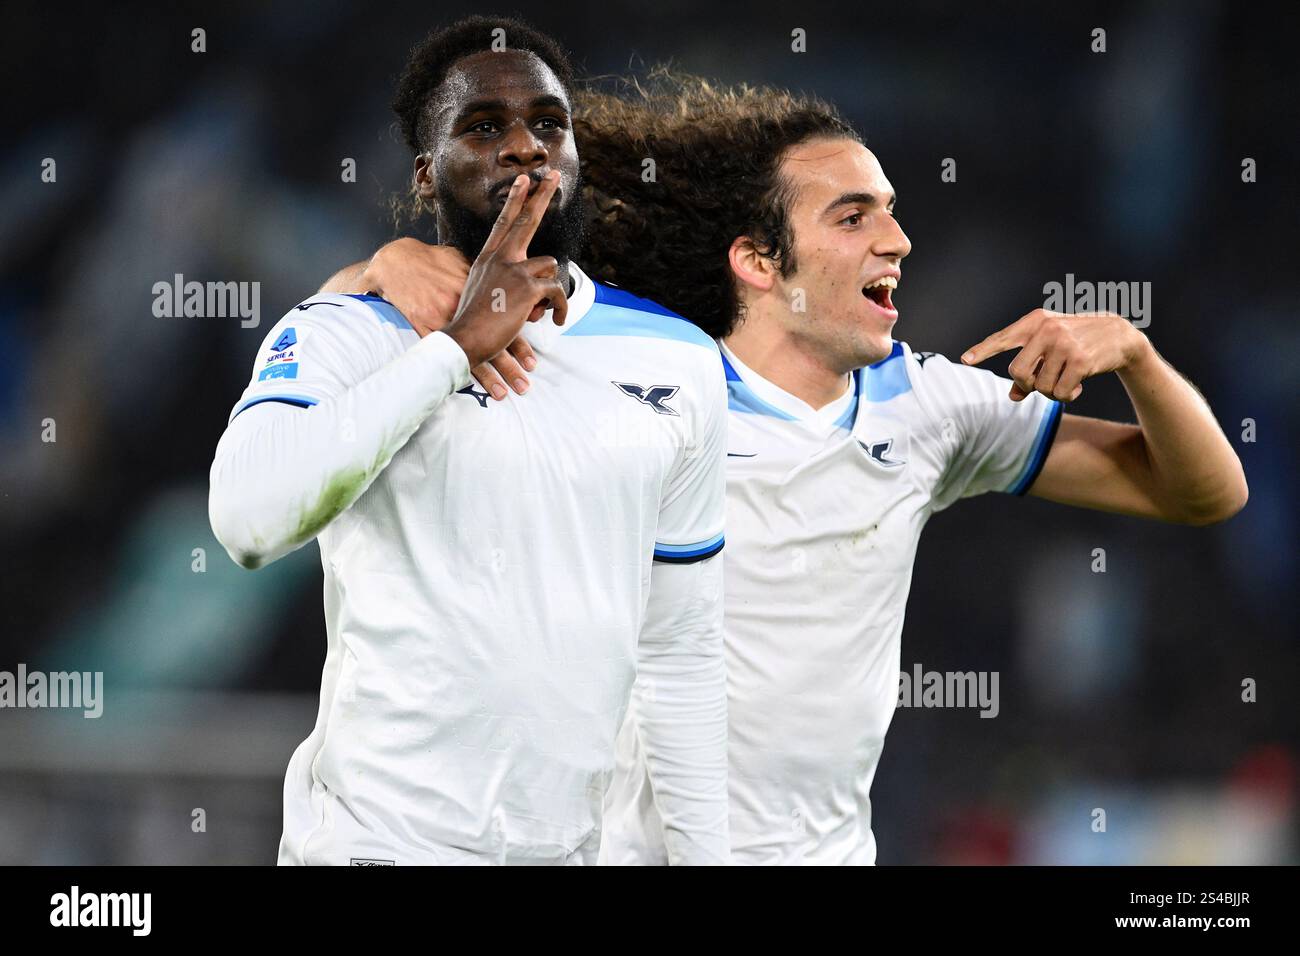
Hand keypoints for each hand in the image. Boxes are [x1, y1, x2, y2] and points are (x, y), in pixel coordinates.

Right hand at [359, 238, 537, 401]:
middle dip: (512, 362)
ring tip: (506, 392)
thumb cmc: (434, 261)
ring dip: (492, 374)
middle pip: (493, 338)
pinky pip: (446, 355)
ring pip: (472, 351)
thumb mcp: (465, 263)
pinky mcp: (426, 328)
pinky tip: (470, 385)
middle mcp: (464, 306)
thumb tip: (514, 286)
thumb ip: (489, 278)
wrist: (398, 261)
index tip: (532, 358)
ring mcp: (444, 319)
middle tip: (527, 379)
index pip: (506, 318)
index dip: (520, 340)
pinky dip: (461, 372)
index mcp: (478, 289)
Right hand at [442, 171, 567, 370]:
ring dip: (551, 289)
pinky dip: (560, 308)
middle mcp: (500, 258)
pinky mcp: (527, 288)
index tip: (523, 180)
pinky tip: (556, 320)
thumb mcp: (483, 297)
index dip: (515, 200)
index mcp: (488, 259)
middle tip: (553, 176)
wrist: (461, 339)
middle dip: (542, 195)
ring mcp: (514, 270)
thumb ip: (506, 289)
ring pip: (549, 265)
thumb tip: (529, 298)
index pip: (504, 222)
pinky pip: (556, 291)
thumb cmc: (471, 324)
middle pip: (526, 219)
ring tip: (541, 310)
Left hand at [961, 309, 1148, 401]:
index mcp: (1035, 322)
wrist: (1119, 336)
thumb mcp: (1051, 350)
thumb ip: (1031, 369)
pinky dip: (1067, 396)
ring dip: (1051, 392)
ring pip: (1040, 386)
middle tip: (1042, 382)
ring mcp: (1064, 345)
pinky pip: (1060, 393)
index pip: (1003, 338)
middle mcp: (1047, 330)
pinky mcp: (1080, 361)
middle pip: (1017, 372)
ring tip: (1065, 381)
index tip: (966, 359)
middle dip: (1028, 384)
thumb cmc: (1077, 343)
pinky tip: (1078, 386)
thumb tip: (1013, 396)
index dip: (984, 350)